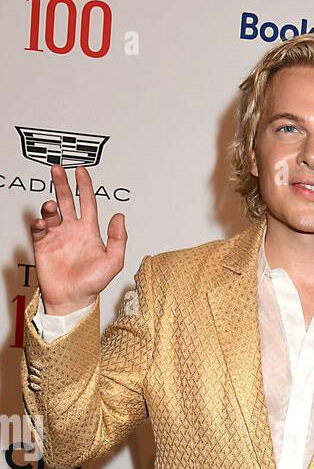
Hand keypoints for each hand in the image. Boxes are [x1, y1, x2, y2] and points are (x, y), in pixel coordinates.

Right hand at [31, 164, 126, 312]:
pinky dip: (39, 221)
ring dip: (50, 205)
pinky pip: (38, 227)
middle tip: (57, 169)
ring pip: (51, 211)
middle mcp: (72, 230)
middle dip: (62, 183)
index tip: (81, 171)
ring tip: (51, 206)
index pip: (87, 202)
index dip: (84, 186)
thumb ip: (119, 239)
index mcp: (89, 231)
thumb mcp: (113, 262)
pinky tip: (43, 223)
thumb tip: (120, 217)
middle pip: (66, 200)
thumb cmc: (93, 284)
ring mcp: (57, 236)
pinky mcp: (43, 244)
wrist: (72, 299)